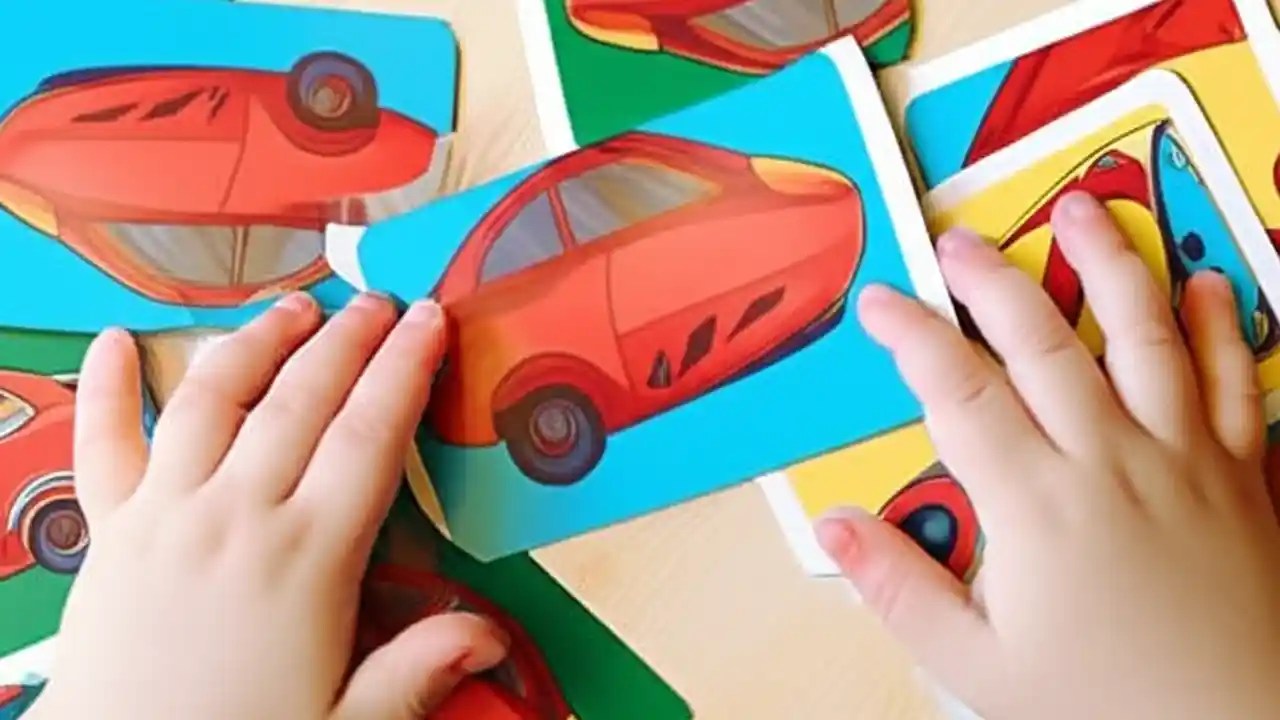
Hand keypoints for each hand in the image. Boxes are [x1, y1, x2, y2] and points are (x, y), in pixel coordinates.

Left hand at [30, 293, 507, 719]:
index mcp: (307, 558)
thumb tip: (488, 635)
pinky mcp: (111, 530)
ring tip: (294, 309)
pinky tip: (116, 341)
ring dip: (258, 343)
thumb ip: (413, 673)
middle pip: (302, 400)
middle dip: (348, 340)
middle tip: (378, 301)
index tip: (429, 321)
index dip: (405, 369)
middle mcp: (237, 517)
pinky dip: (108, 388)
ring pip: (215, 400)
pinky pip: (105, 443)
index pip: (371, 436)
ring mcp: (167, 514)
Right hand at [817, 192, 1279, 719]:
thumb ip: (899, 589)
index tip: (880, 301)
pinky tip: (1204, 282)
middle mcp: (1109, 461)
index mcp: (1036, 505)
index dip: (911, 337)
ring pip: (1143, 335)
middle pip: (1043, 342)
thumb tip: (833, 525)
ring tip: (1079, 210)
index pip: (957, 393)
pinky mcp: (1242, 474)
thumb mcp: (976, 666)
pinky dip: (1219, 325)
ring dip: (1108, 264)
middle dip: (994, 281)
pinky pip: (1234, 379)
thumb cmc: (1105, 706)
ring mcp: (1183, 459)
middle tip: (960, 241)